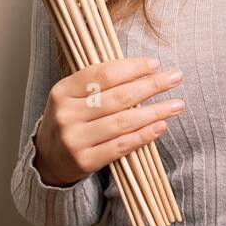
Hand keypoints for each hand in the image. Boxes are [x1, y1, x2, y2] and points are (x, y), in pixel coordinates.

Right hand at [33, 57, 185, 186]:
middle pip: (118, 97)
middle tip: (176, 77)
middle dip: (151, 85)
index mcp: (63, 91)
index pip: (103, 73)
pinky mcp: (84, 161)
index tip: (155, 64)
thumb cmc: (71, 120)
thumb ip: (100, 83)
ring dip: (155, 112)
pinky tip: (161, 126)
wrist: (48, 160)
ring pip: (123, 122)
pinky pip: (121, 146)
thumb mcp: (73, 96)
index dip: (132, 67)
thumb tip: (145, 69)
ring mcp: (74, 139)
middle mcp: (66, 114)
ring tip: (177, 104)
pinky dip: (144, 136)